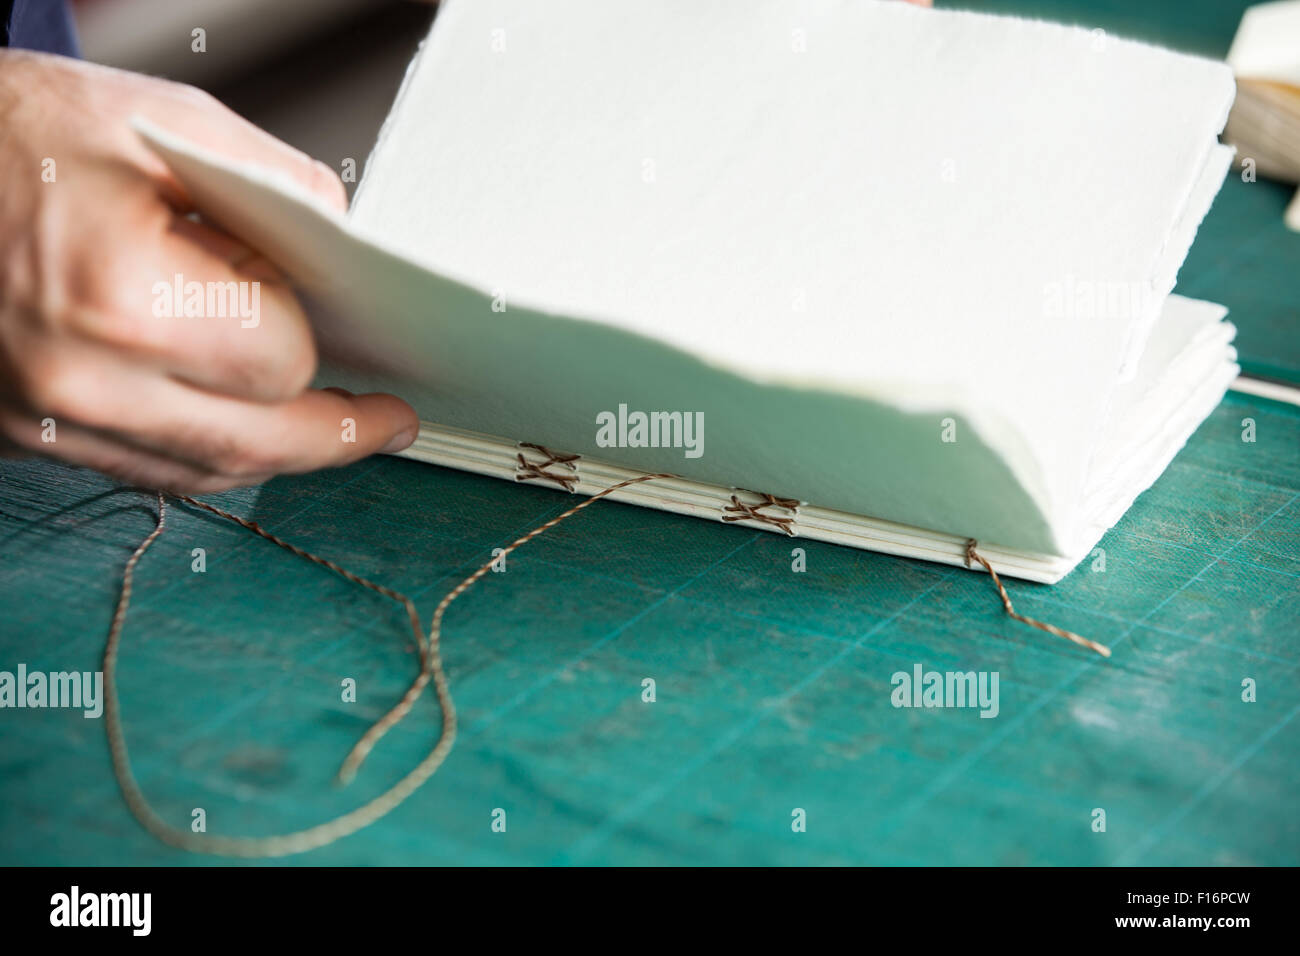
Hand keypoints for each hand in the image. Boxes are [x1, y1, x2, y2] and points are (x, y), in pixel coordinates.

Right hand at [0, 50, 418, 492]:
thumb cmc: (4, 134)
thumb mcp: (154, 122)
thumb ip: (271, 182)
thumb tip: (342, 239)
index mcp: (120, 297)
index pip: (280, 361)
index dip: (314, 335)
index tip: (336, 321)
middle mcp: (81, 381)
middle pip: (258, 444)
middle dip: (334, 429)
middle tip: (388, 423)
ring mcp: (45, 420)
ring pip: (206, 474)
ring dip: (281, 456)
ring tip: (338, 433)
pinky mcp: (23, 436)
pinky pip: (146, 471)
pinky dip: (208, 455)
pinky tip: (245, 429)